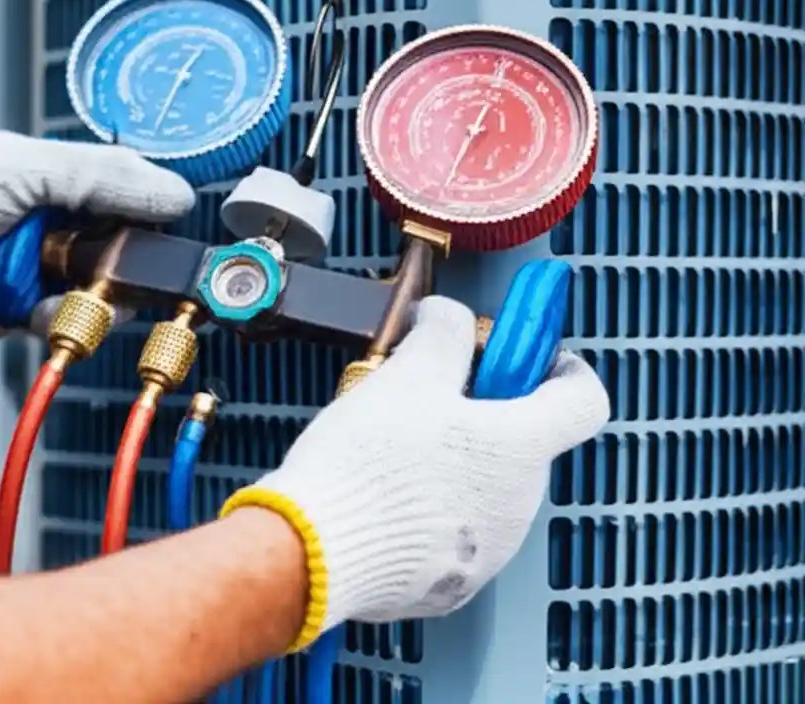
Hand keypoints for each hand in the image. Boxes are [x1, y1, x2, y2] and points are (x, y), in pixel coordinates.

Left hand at [0, 131, 194, 333]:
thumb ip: (104, 178)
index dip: (152, 218)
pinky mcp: (20, 312)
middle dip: (125, 270)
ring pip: (98, 298)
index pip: (132, 198)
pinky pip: (58, 325)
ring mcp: (41, 272)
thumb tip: (174, 196)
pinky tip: (29, 307)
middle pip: (125, 257)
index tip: (164, 234)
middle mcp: (58, 229)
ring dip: (88, 299)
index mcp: (64, 183)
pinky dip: (51, 320)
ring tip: (61, 290)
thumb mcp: (32, 169)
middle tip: (117, 273)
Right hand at [222, 295, 609, 649]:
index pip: (585, 400)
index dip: (564, 369)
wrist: (316, 553)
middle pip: (521, 444)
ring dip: (452, 467)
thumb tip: (446, 316)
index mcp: (522, 447)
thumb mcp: (407, 373)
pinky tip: (381, 500)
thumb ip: (442, 331)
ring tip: (391, 455)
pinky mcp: (452, 585)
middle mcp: (520, 504)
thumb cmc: (367, 465)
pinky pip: (451, 534)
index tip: (530, 358)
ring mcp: (489, 551)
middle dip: (481, 418)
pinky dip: (427, 514)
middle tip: (427, 401)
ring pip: (485, 490)